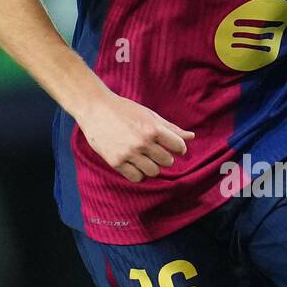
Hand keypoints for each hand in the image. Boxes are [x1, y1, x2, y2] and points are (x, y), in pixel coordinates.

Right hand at [78, 91, 194, 182]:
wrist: (95, 108)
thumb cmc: (124, 109)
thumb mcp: (149, 115)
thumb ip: (170, 128)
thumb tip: (191, 137)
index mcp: (153, 128)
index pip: (178, 147)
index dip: (178, 148)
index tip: (173, 148)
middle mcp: (142, 142)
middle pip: (167, 162)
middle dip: (164, 157)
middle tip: (155, 152)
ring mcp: (129, 153)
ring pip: (153, 172)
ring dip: (152, 167)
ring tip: (144, 158)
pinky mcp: (116, 162)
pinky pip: (136, 177)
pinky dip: (138, 173)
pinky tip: (134, 164)